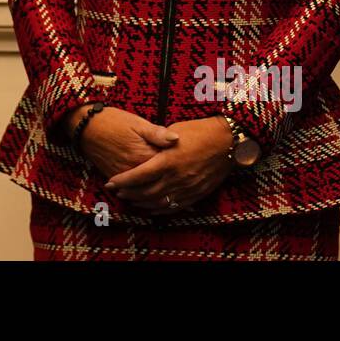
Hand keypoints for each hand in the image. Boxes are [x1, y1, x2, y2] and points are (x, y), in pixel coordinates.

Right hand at [67, 105, 180, 186]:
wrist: (85, 127)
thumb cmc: (113, 121)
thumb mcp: (137, 123)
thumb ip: (157, 133)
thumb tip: (177, 138)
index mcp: (143, 155)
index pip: (167, 167)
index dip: (179, 166)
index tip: (190, 165)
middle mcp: (134, 170)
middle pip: (157, 183)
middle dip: (171, 183)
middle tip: (185, 181)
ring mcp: (123, 176)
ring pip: (145, 190)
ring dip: (158, 192)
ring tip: (172, 192)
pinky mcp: (114, 177)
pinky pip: (132, 190)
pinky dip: (143, 192)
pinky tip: (153, 192)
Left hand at [102, 116, 235, 215]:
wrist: (228, 141)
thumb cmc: (200, 131)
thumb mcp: (174, 131)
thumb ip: (158, 142)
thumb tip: (144, 148)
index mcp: (168, 160)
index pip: (139, 175)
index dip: (123, 181)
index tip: (111, 182)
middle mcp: (176, 177)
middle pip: (146, 192)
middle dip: (129, 193)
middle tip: (117, 192)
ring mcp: (187, 188)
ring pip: (159, 202)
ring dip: (142, 203)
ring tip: (130, 200)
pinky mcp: (197, 194)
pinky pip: (175, 207)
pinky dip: (160, 209)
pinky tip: (151, 208)